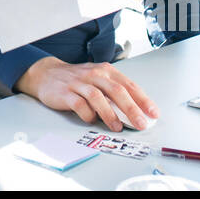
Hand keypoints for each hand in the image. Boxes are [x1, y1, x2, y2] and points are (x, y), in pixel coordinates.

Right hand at [14, 56, 158, 131]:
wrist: (46, 74)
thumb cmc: (77, 79)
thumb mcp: (98, 79)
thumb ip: (114, 92)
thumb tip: (135, 111)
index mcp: (105, 71)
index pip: (128, 85)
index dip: (143, 99)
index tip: (153, 113)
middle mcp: (93, 75)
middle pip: (116, 91)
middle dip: (131, 109)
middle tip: (141, 123)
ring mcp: (78, 83)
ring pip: (98, 97)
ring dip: (110, 114)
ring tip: (117, 127)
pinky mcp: (65, 93)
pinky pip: (79, 105)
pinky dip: (88, 114)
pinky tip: (92, 120)